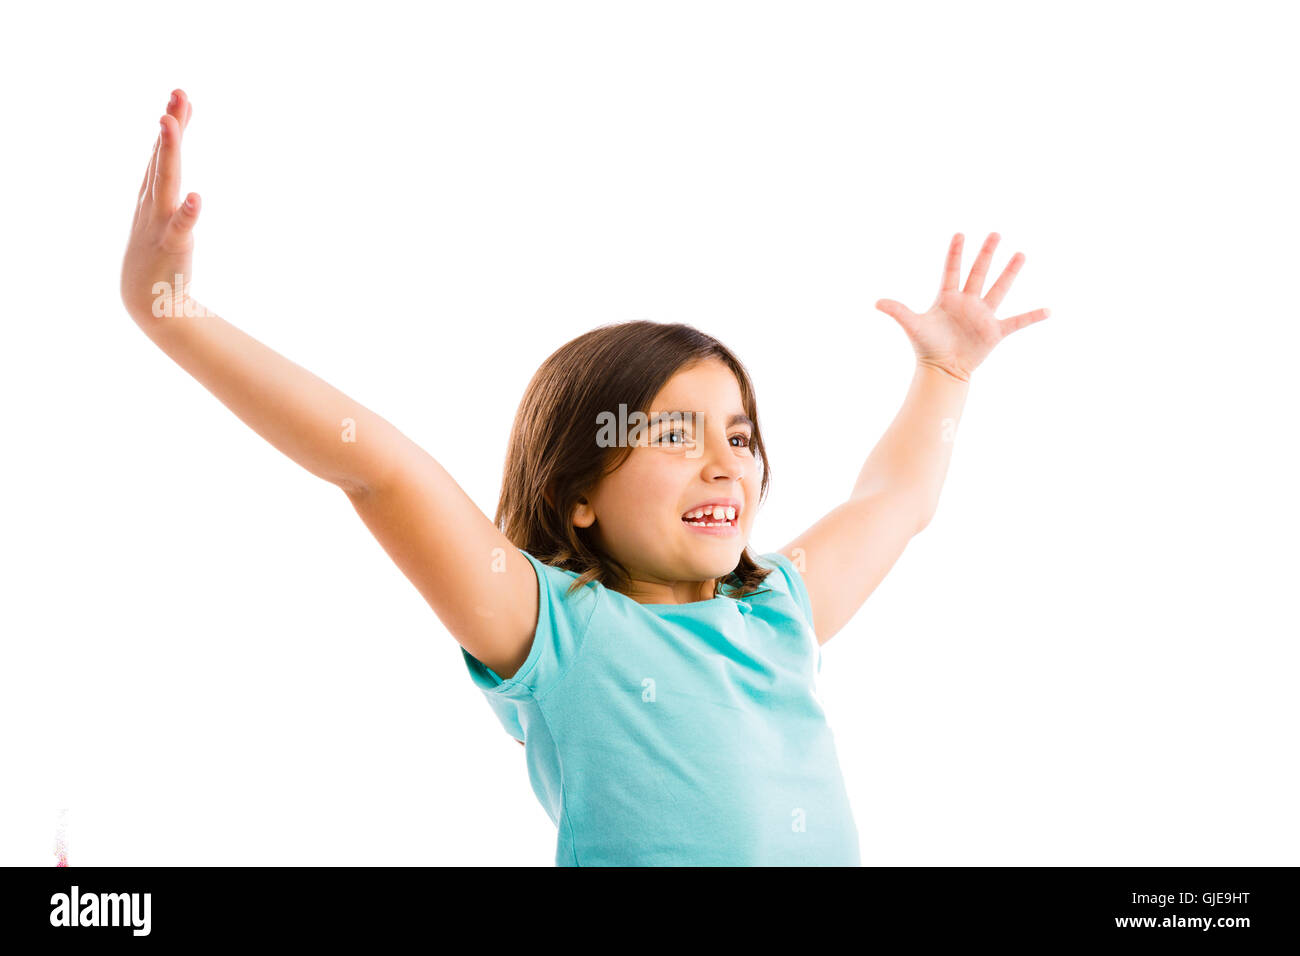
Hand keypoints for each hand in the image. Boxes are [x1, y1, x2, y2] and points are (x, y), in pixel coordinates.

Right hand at [120, 89, 201, 326]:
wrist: (146, 301)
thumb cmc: (157, 255)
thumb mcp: (163, 215)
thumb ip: (171, 190)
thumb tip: (177, 170)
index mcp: (154, 196)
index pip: (162, 154)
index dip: (172, 125)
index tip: (180, 96)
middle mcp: (154, 203)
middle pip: (163, 158)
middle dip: (171, 126)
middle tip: (177, 94)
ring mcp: (161, 222)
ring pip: (166, 182)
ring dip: (169, 153)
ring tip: (171, 123)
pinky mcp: (173, 246)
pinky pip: (181, 228)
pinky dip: (188, 213)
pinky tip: (196, 198)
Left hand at [875, 232, 1050, 382]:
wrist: (942, 370)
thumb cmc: (926, 347)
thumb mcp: (913, 325)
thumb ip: (898, 311)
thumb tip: (876, 302)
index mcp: (948, 298)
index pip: (952, 270)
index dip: (955, 253)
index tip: (960, 234)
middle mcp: (968, 302)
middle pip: (978, 273)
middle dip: (986, 253)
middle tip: (995, 233)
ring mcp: (983, 315)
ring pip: (999, 289)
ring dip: (1010, 272)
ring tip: (1021, 254)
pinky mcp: (994, 332)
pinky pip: (1018, 322)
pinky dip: (1032, 316)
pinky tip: (1049, 310)